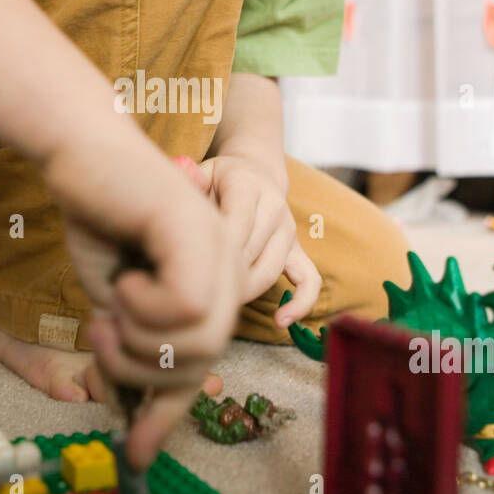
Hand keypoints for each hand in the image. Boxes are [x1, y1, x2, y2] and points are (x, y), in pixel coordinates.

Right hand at [42, 132, 247, 467]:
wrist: (81, 154)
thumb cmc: (97, 218)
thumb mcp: (113, 301)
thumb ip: (128, 348)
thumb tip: (122, 409)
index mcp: (215, 287)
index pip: (202, 366)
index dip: (168, 414)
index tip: (136, 456)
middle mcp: (231, 269)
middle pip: (203, 362)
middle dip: (141, 370)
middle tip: (101, 338)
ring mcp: (223, 248)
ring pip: (199, 339)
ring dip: (139, 339)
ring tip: (110, 309)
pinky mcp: (202, 232)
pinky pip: (186, 304)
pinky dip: (144, 306)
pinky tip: (126, 277)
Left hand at [176, 153, 320, 327]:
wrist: (254, 171)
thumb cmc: (218, 179)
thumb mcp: (201, 171)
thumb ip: (189, 178)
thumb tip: (183, 180)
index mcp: (248, 185)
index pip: (235, 224)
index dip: (216, 252)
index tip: (191, 271)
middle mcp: (275, 206)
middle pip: (250, 251)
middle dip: (223, 275)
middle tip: (195, 293)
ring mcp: (288, 230)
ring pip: (271, 269)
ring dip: (245, 290)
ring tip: (220, 305)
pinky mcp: (297, 249)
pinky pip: (309, 278)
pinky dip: (300, 303)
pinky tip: (281, 322)